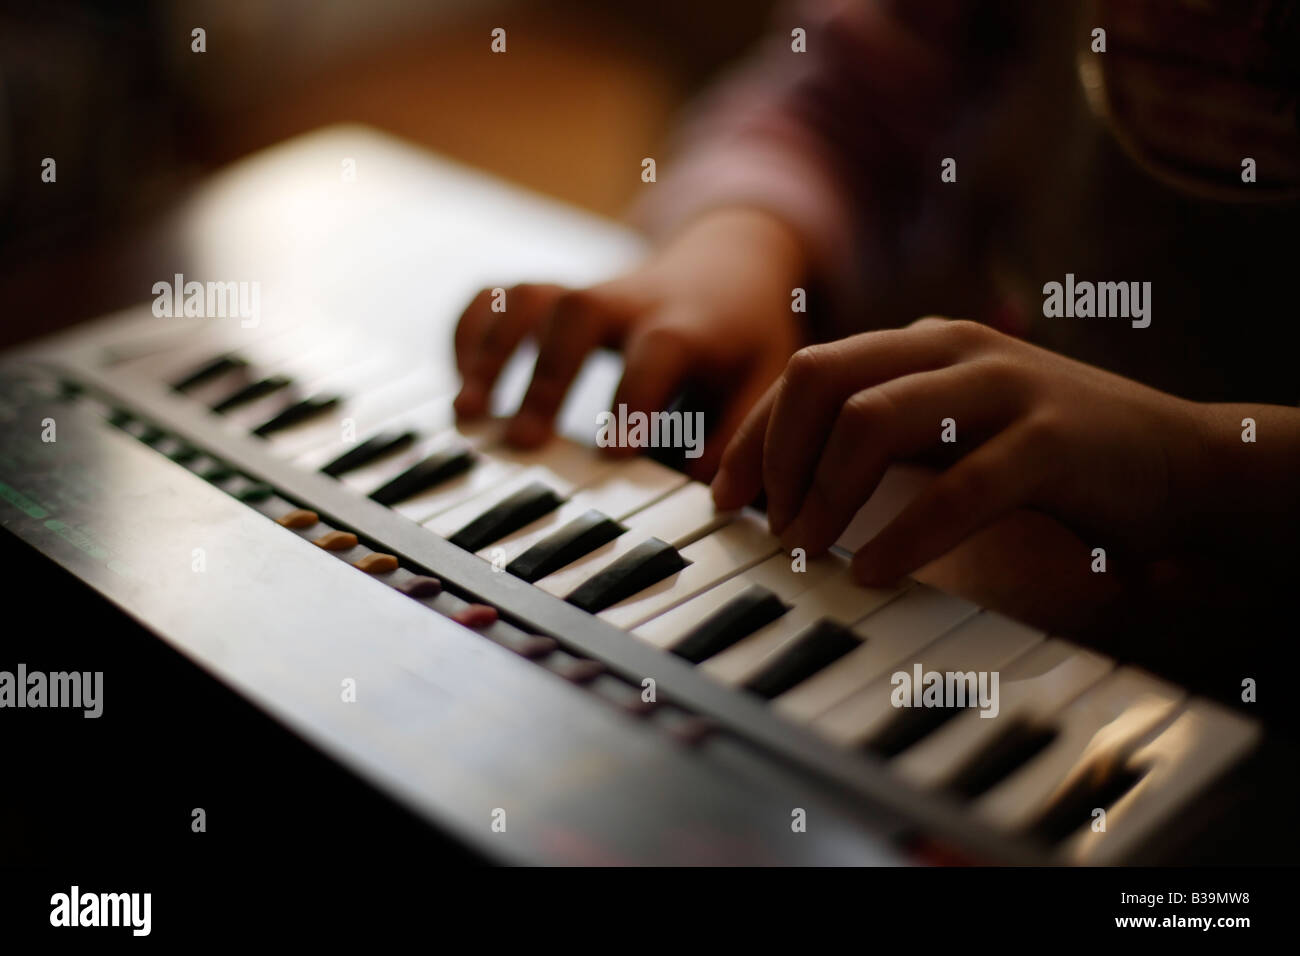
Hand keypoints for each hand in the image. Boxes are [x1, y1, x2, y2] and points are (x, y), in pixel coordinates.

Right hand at [453, 207, 807, 476]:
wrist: (730, 259)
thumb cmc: (744, 336)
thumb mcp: (763, 379)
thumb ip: (735, 433)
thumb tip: (705, 491)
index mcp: (689, 326)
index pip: (660, 353)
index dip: (636, 399)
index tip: (614, 455)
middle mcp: (631, 301)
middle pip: (580, 314)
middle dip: (546, 375)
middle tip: (522, 441)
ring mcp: (586, 292)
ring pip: (531, 297)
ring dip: (492, 350)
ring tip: (468, 413)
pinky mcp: (556, 294)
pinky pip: (500, 294)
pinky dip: (471, 329)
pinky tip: (460, 380)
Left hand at [711, 317, 1220, 584]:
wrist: (1179, 460)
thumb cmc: (1048, 455)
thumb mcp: (952, 429)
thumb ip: (883, 437)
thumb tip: (790, 483)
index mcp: (922, 345)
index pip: (808, 372)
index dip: (756, 435)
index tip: (725, 495)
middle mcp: (954, 350)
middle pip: (821, 380)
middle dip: (776, 457)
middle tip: (766, 525)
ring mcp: (1004, 389)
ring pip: (873, 423)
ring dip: (824, 495)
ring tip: (807, 550)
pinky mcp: (1051, 443)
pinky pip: (956, 489)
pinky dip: (903, 536)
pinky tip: (872, 574)